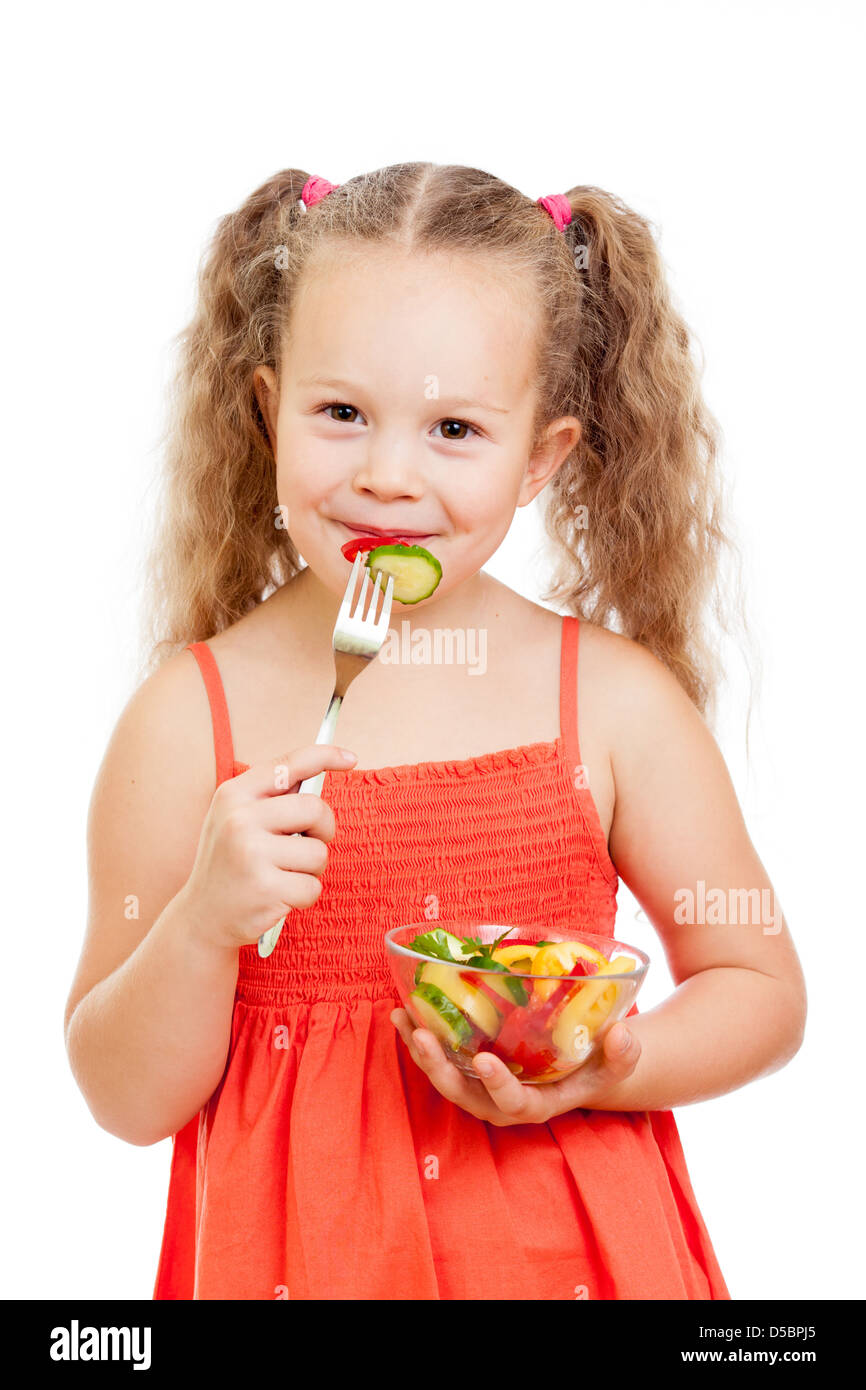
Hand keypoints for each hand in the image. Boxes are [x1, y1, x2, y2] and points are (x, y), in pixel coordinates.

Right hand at [182, 744, 355, 950]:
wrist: (202, 916)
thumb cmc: (231, 862)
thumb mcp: (235, 818)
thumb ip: (271, 797)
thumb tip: (319, 774)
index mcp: (234, 794)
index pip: (289, 763)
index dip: (326, 755)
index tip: (351, 759)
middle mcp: (239, 819)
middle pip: (315, 809)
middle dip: (323, 829)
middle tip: (308, 843)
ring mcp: (251, 854)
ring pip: (319, 852)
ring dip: (310, 869)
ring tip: (283, 874)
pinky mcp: (265, 889)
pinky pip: (313, 887)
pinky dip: (303, 895)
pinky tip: (279, 896)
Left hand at [390, 1008, 641, 1123]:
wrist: (579, 1064)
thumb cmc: (598, 1063)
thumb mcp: (618, 1061)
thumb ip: (624, 1053)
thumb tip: (621, 1033)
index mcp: (537, 1104)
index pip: (514, 1104)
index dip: (498, 1086)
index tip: (484, 1061)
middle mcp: (502, 1101)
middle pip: (464, 1094)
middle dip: (439, 1068)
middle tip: (423, 1037)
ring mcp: (481, 1086)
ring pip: (444, 1076)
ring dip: (420, 1051)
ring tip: (403, 1018)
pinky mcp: (468, 1068)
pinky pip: (440, 1057)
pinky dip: (420, 1037)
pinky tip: (404, 1011)